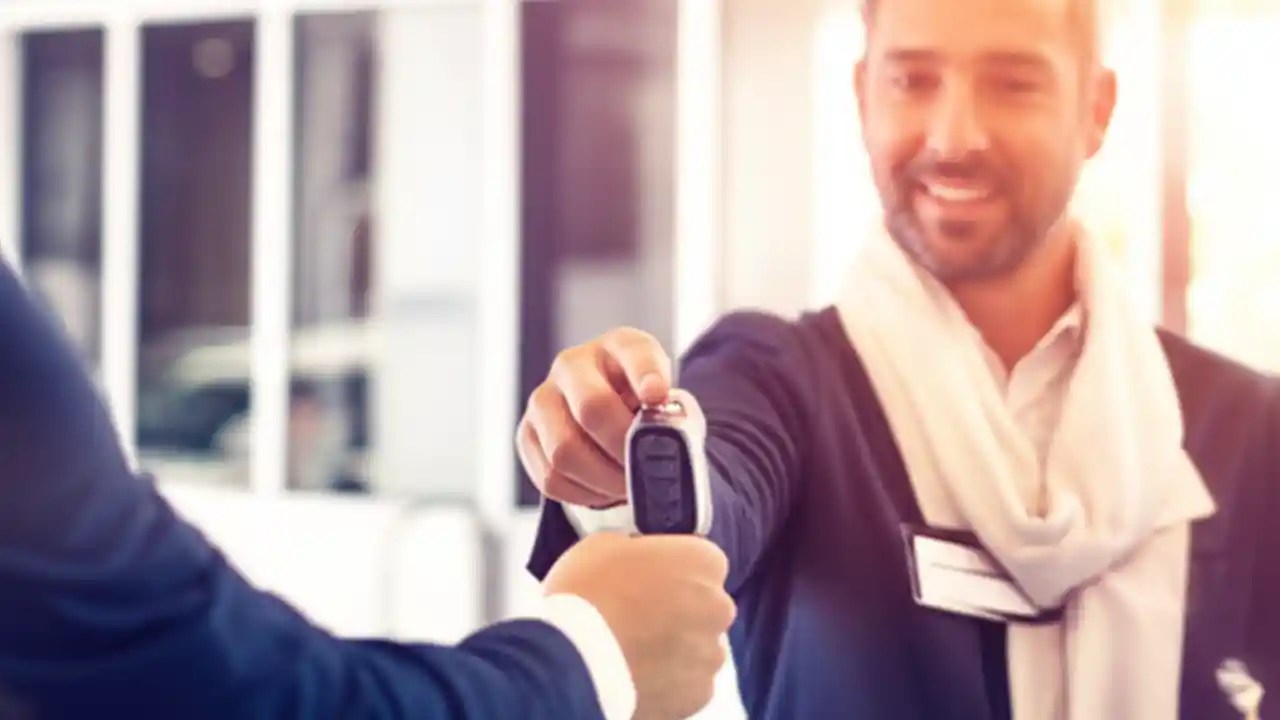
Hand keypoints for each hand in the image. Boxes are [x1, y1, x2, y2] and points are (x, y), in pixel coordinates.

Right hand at [516, 327, 673, 507]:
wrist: (606, 414)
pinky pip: (550, 477)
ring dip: (602, 480)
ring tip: (626, 486)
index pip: (633, 353)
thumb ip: (671, 411)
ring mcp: (543, 399)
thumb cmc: (639, 405)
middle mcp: (572, 365)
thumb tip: (667, 436)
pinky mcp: (526, 434)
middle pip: (592, 408)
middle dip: (624, 449)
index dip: (646, 374)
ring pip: (564, 451)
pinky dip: (582, 493)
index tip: (657, 396)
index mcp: (617, 346)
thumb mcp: (664, 396)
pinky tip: (603, 489)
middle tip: (646, 471)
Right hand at [544, 532, 734, 718]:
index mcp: (703, 561)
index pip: (701, 562)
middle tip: (638, 616)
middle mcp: (718, 607)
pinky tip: (636, 675)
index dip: (672, 570)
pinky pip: (687, 684)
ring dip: (675, 648)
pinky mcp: (697, 694)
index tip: (647, 579)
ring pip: (699, 648)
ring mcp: (710, 654)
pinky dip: (669, 682)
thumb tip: (637, 558)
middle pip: (705, 606)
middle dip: (679, 610)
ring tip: (632, 650)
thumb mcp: (604, 544)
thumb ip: (636, 549)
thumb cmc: (587, 591)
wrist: (573, 659)